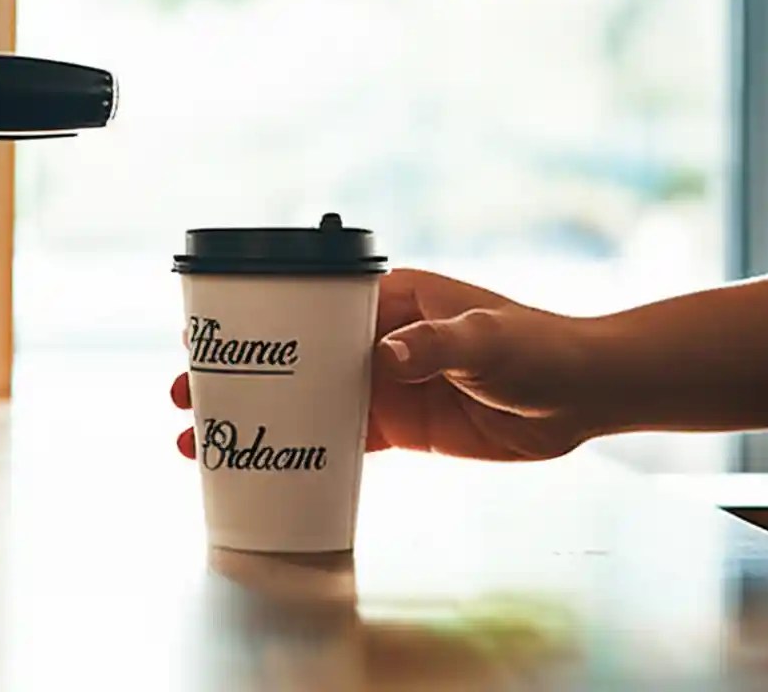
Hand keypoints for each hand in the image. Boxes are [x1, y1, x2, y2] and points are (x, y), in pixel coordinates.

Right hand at [170, 268, 596, 461]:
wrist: (580, 397)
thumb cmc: (539, 347)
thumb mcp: (489, 339)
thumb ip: (440, 344)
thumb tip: (388, 356)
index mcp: (392, 301)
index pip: (309, 304)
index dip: (256, 319)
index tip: (207, 333)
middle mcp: (380, 339)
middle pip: (293, 355)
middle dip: (239, 374)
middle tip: (187, 394)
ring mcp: (387, 384)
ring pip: (306, 400)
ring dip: (259, 416)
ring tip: (202, 439)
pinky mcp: (401, 427)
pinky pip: (340, 439)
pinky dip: (301, 451)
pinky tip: (263, 466)